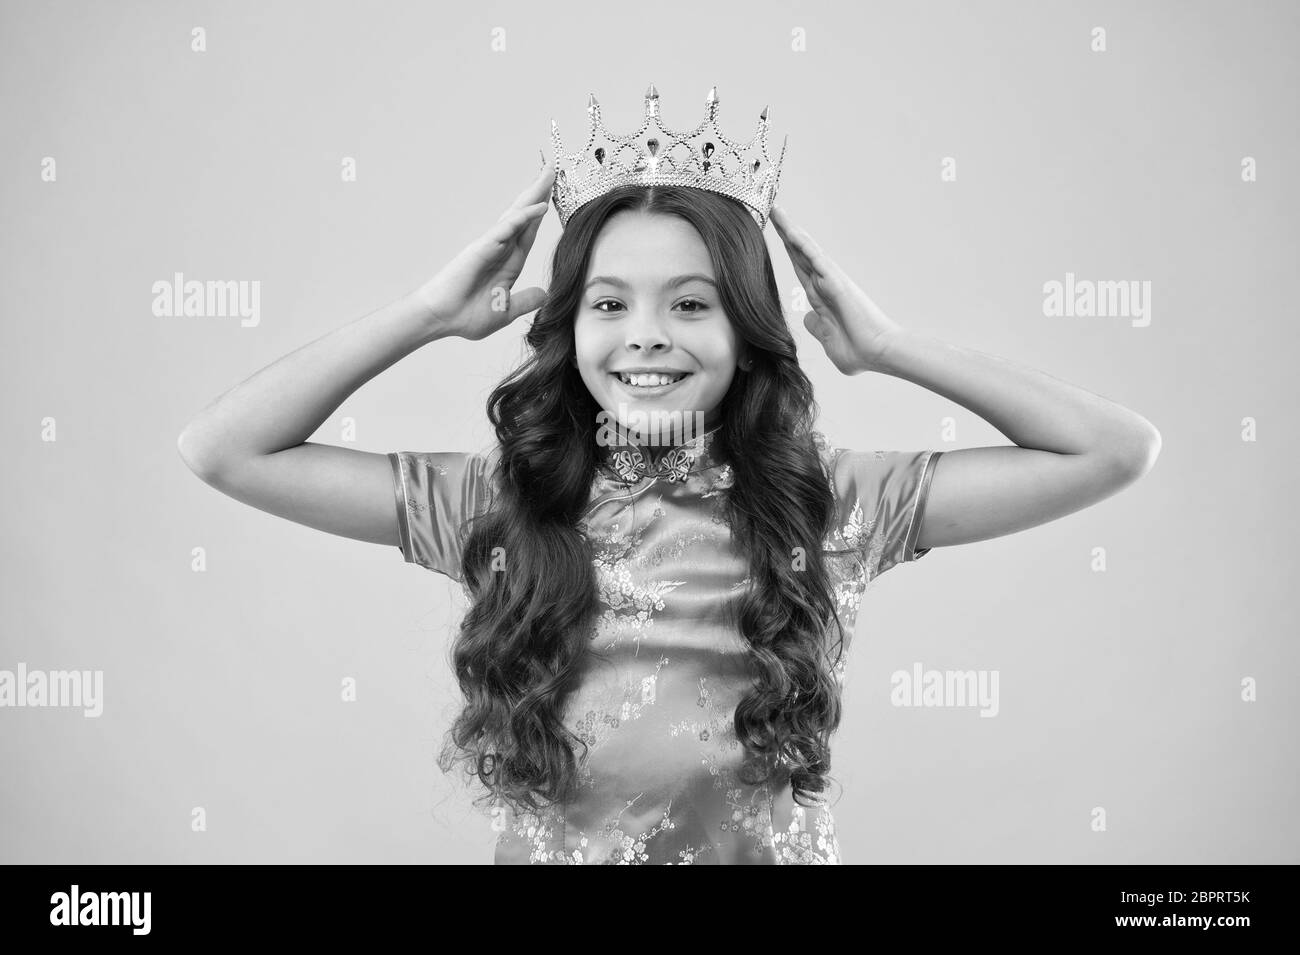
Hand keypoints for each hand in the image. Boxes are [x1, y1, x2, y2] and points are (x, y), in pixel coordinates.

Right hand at [410, 156, 554, 340]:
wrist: (442, 319)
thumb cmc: (466, 315)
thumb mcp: (505, 310)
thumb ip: (525, 301)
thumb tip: (543, 295)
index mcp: (509, 261)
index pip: (529, 230)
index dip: (542, 210)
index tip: (553, 191)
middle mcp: (502, 247)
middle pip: (525, 212)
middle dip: (540, 189)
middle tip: (553, 166)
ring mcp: (492, 245)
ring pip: (518, 212)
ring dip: (535, 192)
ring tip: (549, 171)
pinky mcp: (483, 248)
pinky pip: (508, 228)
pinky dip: (524, 216)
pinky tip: (539, 206)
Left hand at [769, 202, 903, 373]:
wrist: (878, 354)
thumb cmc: (859, 350)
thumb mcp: (828, 339)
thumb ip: (818, 327)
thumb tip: (809, 317)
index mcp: (820, 296)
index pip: (799, 266)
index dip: (787, 250)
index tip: (774, 234)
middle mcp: (824, 283)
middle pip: (799, 251)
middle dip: (785, 231)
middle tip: (771, 209)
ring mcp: (830, 280)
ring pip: (806, 249)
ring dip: (790, 229)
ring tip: (775, 209)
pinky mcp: (836, 282)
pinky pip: (815, 259)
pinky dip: (802, 244)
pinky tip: (789, 231)